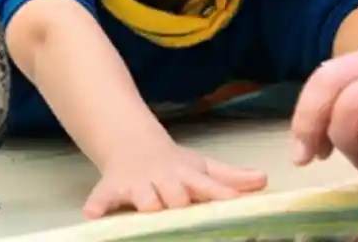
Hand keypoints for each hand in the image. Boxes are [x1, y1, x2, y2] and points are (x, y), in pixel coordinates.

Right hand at [82, 140, 266, 218]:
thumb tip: (264, 180)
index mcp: (186, 176)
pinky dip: (97, 204)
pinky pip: (101, 197)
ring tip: (148, 207)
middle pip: (173, 194)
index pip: (206, 186)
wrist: (131, 143)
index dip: (220, 194)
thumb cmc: (173, 164)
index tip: (233, 201)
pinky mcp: (111, 188)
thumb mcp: (201, 167)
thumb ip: (230, 178)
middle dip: (178, 200)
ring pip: (141, 196)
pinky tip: (93, 213)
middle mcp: (162, 180)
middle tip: (185, 207)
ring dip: (145, 201)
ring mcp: (136, 184)